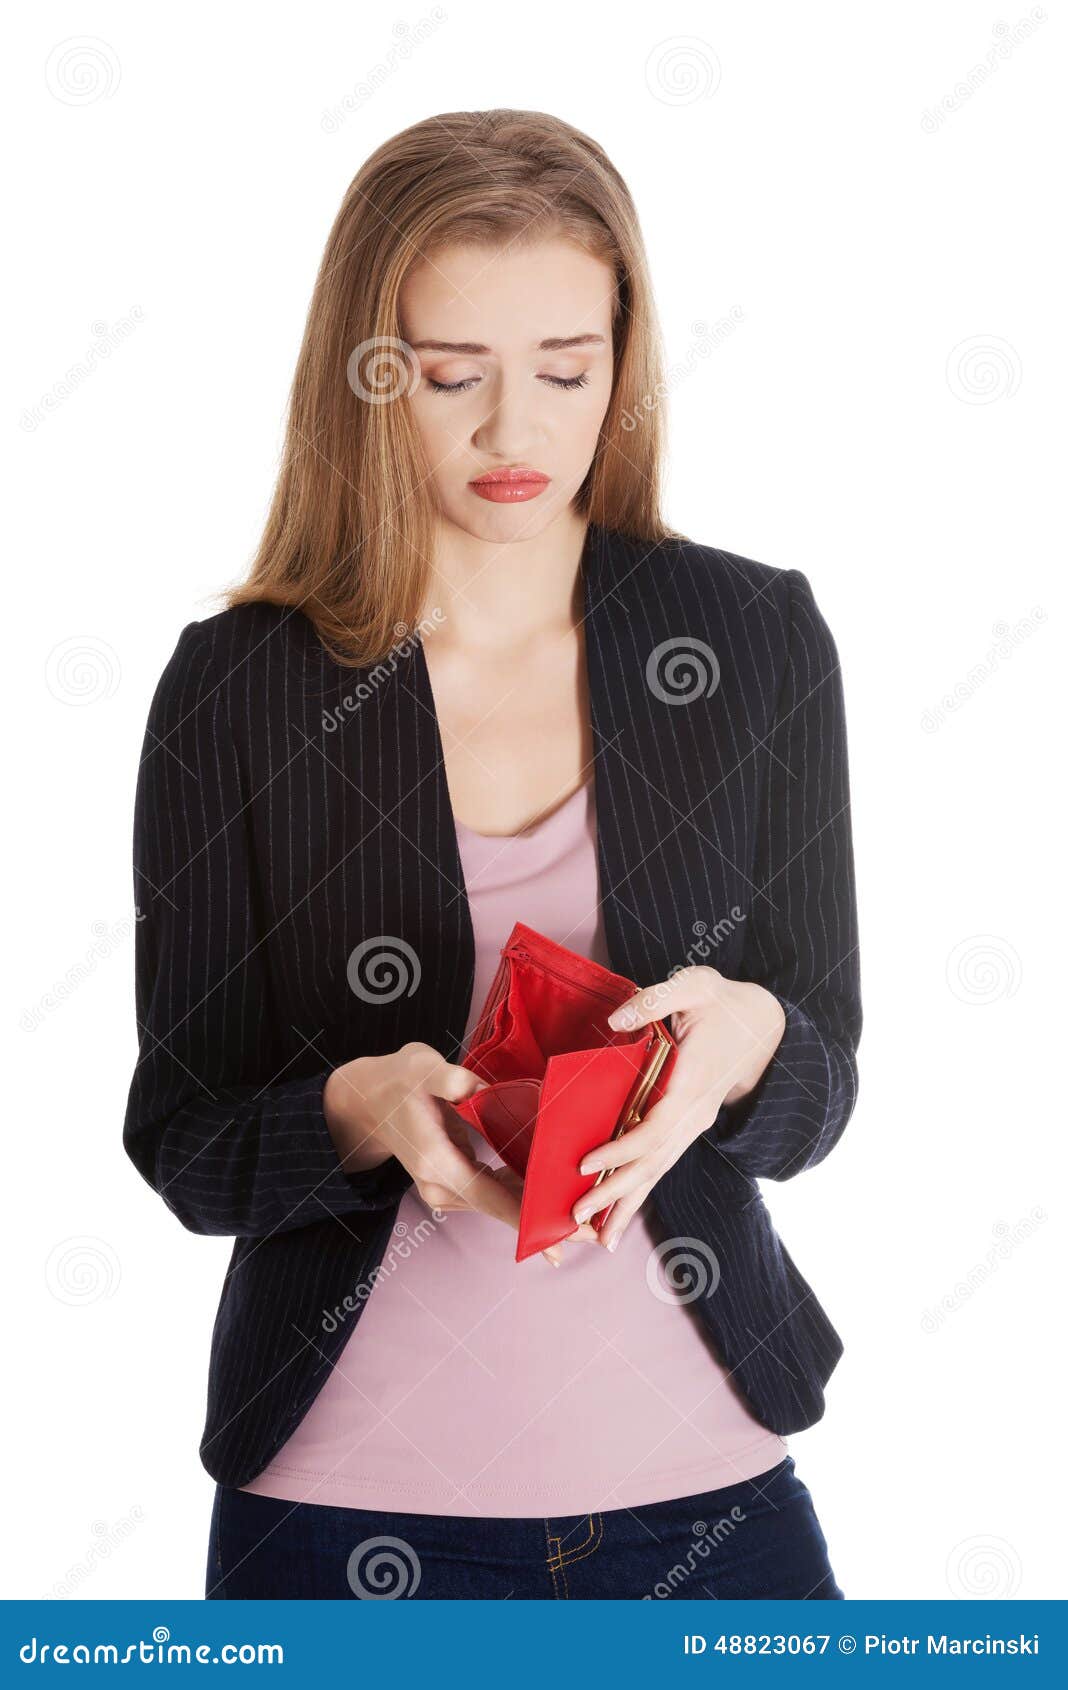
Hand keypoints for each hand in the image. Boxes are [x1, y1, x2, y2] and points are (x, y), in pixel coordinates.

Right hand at [324, 1042, 598, 1264]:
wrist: (366, 1102)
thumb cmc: (397, 1081)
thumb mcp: (420, 1068)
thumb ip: (452, 1079)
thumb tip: (489, 1089)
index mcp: (436, 1163)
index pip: (491, 1197)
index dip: (528, 1216)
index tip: (564, 1233)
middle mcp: (440, 1186)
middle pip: (502, 1210)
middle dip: (546, 1221)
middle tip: (594, 1232)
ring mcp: (445, 1189)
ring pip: (500, 1204)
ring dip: (539, 1209)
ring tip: (586, 1217)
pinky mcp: (453, 1183)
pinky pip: (494, 1194)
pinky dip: (524, 1195)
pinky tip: (555, 1193)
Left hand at [571, 968, 786, 1251]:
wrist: (764, 1027)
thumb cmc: (722, 1002)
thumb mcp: (695, 986)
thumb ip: (654, 999)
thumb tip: (615, 1021)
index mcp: (693, 1081)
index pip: (655, 1125)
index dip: (622, 1148)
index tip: (587, 1162)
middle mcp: (694, 1113)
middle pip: (653, 1161)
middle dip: (616, 1191)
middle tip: (578, 1215)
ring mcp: (694, 1125)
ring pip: (658, 1171)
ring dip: (627, 1204)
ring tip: (599, 1238)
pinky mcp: (687, 1129)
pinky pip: (661, 1165)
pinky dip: (639, 1193)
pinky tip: (618, 1219)